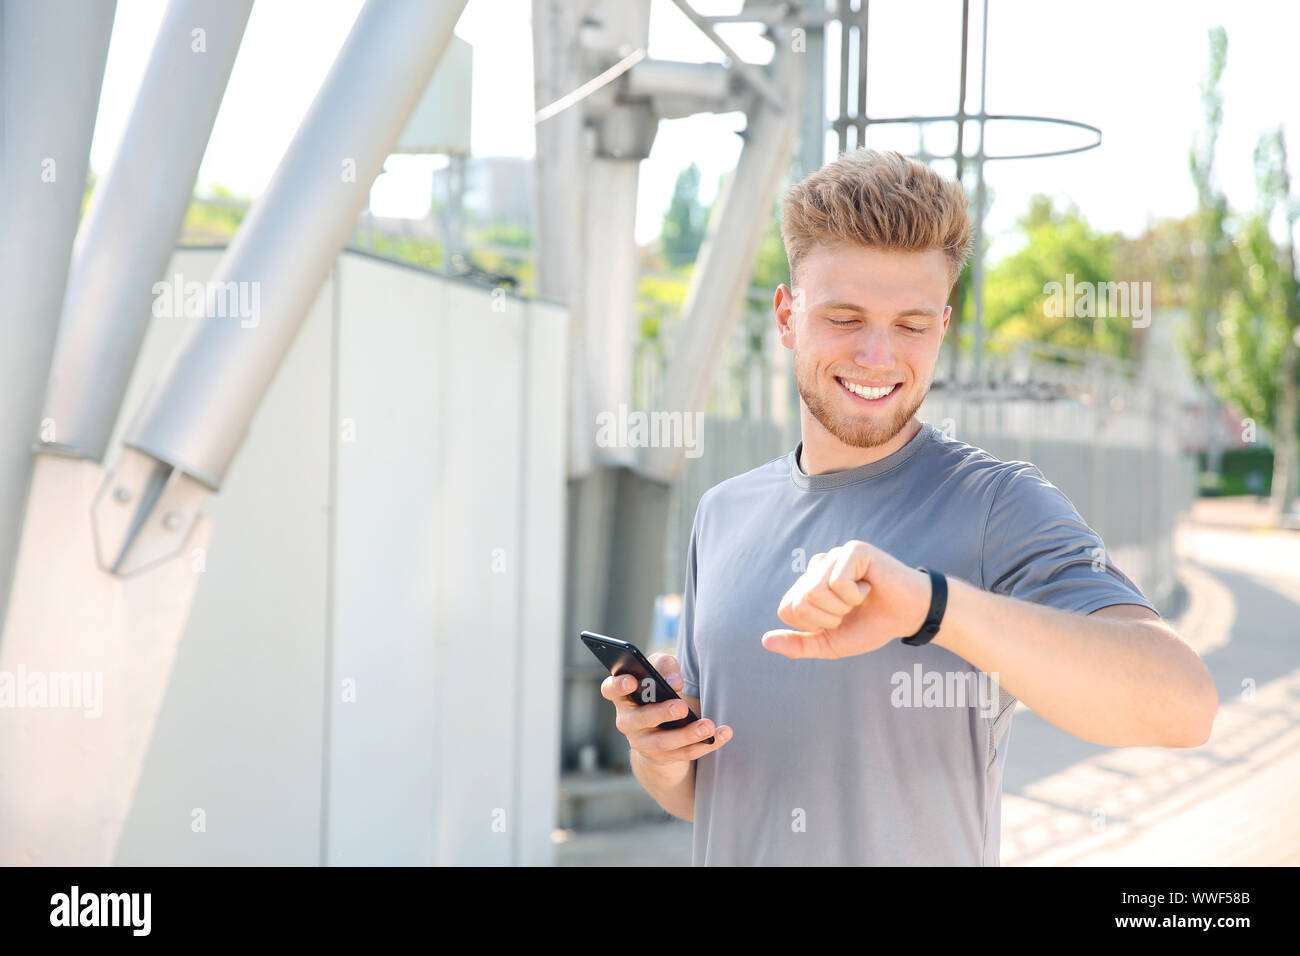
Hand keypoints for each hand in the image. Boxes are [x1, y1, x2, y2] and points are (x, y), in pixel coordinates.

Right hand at [600, 653, 731, 765]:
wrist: (661, 726)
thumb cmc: (657, 689)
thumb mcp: (658, 671)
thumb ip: (664, 666)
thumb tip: (674, 682)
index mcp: (623, 696)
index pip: (611, 689)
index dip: (618, 685)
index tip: (632, 680)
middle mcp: (628, 721)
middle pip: (640, 719)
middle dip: (661, 713)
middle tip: (681, 706)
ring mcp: (643, 743)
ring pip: (664, 742)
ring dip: (687, 735)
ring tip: (708, 726)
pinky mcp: (662, 757)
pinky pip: (685, 753)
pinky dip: (707, 744)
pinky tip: (723, 733)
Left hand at [761, 540, 931, 658]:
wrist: (909, 617)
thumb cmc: (870, 626)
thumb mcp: (831, 644)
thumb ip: (799, 644)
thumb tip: (766, 641)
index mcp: (807, 586)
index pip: (787, 609)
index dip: (812, 625)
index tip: (837, 621)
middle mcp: (817, 567)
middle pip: (800, 602)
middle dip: (829, 618)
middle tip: (851, 610)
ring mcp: (835, 555)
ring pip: (816, 591)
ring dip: (842, 606)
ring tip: (860, 598)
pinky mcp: (854, 550)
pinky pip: (837, 581)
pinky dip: (855, 594)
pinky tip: (869, 587)